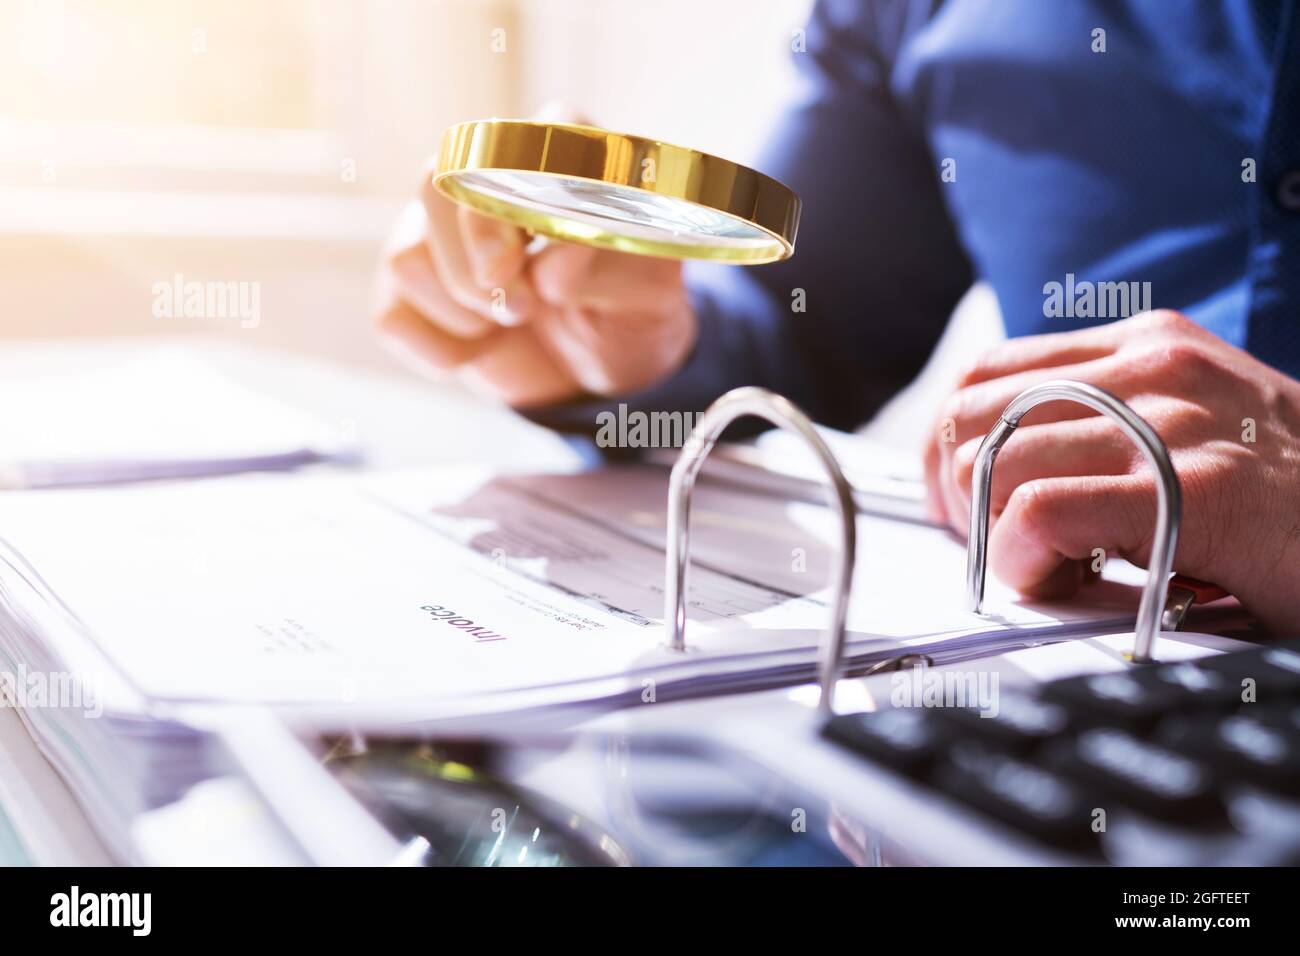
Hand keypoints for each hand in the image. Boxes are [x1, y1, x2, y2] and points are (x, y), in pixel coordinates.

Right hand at [372, 161, 696, 407]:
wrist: (602, 363)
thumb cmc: (628, 307)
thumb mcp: (645, 289)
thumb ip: (606, 266)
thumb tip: (555, 260)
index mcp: (555, 155)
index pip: (513, 138)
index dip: (504, 187)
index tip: (518, 254)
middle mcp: (485, 179)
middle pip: (434, 183)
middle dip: (472, 260)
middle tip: (521, 308)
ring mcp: (440, 230)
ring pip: (408, 256)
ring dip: (463, 311)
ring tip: (513, 325)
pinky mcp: (411, 287)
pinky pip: (392, 314)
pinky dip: (439, 348)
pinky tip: (478, 350)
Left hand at [923, 310, 1299, 631]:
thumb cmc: (1298, 497)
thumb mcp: (1200, 429)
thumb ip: (1110, 428)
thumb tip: (1002, 467)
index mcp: (1149, 349)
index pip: (988, 373)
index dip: (952, 444)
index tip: (964, 498)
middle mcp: (1153, 370)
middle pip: (972, 413)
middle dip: (953, 491)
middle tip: (986, 542)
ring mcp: (1174, 425)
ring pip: (995, 459)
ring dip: (986, 530)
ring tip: (1037, 566)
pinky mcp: (1195, 491)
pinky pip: (1042, 509)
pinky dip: (1021, 554)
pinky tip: (1058, 578)